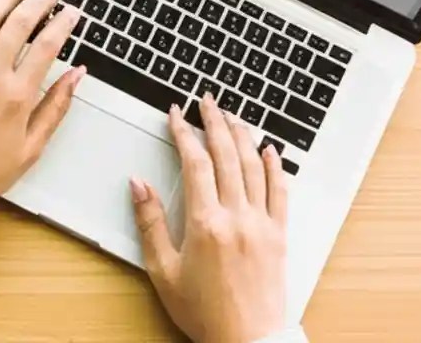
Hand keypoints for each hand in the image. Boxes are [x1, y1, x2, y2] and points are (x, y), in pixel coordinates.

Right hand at [130, 94, 287, 342]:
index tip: (176, 115)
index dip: (184, 133)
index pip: (195, 163)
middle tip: (207, 101)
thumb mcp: (163, 271)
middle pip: (227, 155)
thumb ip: (150, 223)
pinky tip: (270, 150)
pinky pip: (281, 191)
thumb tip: (138, 185)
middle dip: (215, 122)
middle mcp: (237, 217)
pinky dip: (276, 166)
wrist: (249, 340)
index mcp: (205, 223)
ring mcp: (263, 224)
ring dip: (243, 135)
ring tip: (233, 115)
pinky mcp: (280, 235)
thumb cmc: (204, 313)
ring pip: (255, 166)